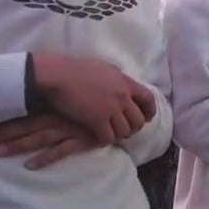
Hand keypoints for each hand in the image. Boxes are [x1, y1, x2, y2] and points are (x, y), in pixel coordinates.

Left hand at [0, 114, 102, 169]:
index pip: (24, 117)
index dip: (3, 125)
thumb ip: (56, 110)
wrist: (120, 111)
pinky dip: (44, 158)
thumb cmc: (94, 108)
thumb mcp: (72, 106)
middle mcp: (58, 118)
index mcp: (54, 109)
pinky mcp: (80, 140)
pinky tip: (30, 166)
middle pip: (25, 128)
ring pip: (38, 138)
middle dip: (2, 135)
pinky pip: (60, 150)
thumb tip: (36, 114)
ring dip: (17, 145)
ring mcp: (68, 129)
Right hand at [31, 53, 155, 143]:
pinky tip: (97, 136)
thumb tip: (123, 85)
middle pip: (139, 120)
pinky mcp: (97, 120)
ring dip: (118, 134)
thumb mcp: (105, 68)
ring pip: (125, 131)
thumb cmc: (76, 68)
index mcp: (125, 82)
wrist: (58, 74)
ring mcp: (111, 109)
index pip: (148, 99)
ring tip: (110, 133)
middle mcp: (122, 96)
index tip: (147, 118)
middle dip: (133, 127)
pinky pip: (108, 138)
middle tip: (123, 129)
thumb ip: (118, 79)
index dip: (149, 111)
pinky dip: (104, 139)